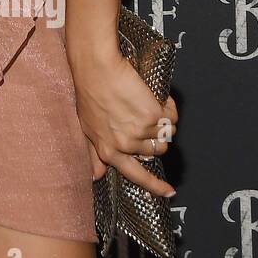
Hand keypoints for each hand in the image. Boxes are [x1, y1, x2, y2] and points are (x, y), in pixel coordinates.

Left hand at [72, 51, 177, 196]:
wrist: (95, 66)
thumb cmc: (89, 92)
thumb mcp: (86, 126)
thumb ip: (93, 153)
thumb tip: (96, 176)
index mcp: (108, 150)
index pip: (135, 175)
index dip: (154, 185)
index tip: (169, 191)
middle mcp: (125, 145)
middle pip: (156, 151)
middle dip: (156, 137)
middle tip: (144, 117)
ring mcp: (140, 131)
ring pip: (166, 134)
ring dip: (162, 120)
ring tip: (145, 103)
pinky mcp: (153, 115)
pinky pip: (171, 116)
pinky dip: (167, 106)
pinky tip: (154, 96)